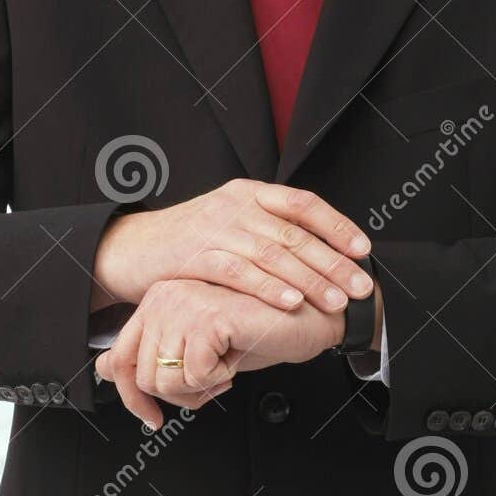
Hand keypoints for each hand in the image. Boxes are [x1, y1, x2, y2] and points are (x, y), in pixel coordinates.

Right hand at [91, 179, 373, 317]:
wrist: (132, 248)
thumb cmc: (189, 243)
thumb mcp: (231, 223)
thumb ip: (268, 230)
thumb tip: (322, 253)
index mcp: (250, 192)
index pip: (303, 203)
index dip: (336, 225)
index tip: (363, 249)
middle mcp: (236, 205)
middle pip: (295, 233)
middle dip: (333, 262)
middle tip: (361, 286)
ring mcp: (216, 228)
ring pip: (274, 254)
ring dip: (310, 280)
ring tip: (336, 300)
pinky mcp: (196, 255)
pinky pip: (240, 272)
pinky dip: (269, 288)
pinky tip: (291, 303)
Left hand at [94, 277, 342, 429]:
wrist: (305, 321)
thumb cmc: (256, 334)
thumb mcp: (196, 349)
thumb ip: (153, 355)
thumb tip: (105, 369)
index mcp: (157, 300)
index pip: (118, 359)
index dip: (132, 398)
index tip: (153, 419)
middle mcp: (163, 296)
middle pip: (141, 377)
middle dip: (178, 396)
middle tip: (212, 382)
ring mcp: (183, 303)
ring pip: (164, 380)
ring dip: (200, 389)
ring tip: (224, 366)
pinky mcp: (206, 316)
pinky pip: (194, 376)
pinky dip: (218, 380)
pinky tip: (234, 358)